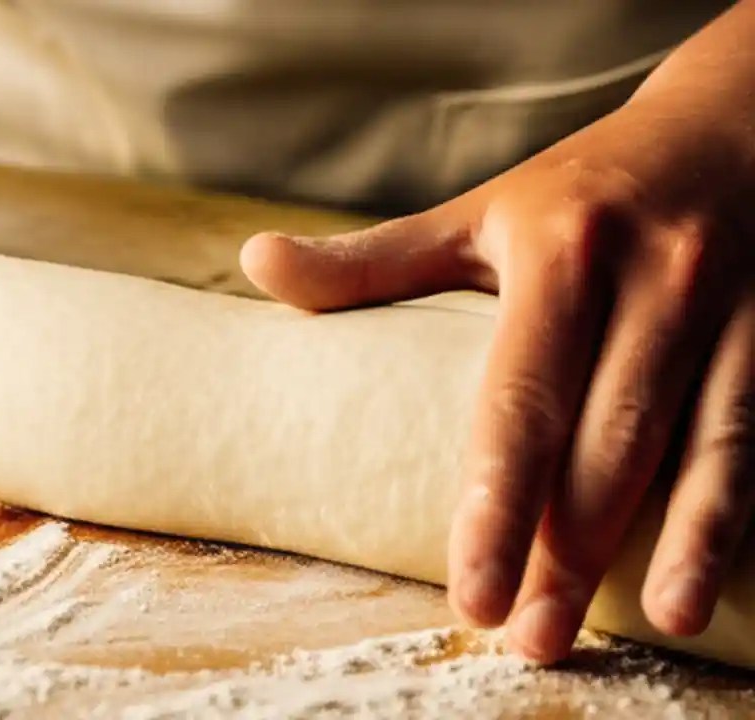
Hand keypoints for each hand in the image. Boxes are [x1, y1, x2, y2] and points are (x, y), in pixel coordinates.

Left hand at [241, 90, 754, 661]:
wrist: (730, 123)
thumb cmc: (579, 189)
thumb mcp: (478, 212)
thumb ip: (375, 258)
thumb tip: (257, 264)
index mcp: (561, 255)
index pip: (521, 400)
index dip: (495, 503)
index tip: (470, 592)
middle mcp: (654, 282)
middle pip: (608, 444)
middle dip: (568, 551)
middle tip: (529, 638)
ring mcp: (732, 311)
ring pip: (699, 450)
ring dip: (664, 551)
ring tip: (629, 630)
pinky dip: (734, 515)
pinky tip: (705, 589)